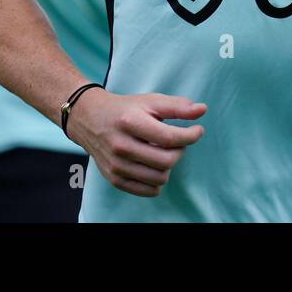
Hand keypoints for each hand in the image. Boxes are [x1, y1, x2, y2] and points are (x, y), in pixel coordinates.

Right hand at [67, 89, 206, 197]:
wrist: (89, 119)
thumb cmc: (125, 109)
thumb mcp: (150, 101)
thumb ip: (177, 106)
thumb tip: (203, 110)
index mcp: (131, 122)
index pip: (169, 138)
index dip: (191, 136)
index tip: (198, 130)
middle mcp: (121, 145)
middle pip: (167, 161)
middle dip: (180, 151)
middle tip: (178, 142)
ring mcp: (116, 165)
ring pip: (159, 178)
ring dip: (169, 166)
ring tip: (164, 152)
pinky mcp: (114, 178)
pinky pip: (147, 190)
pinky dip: (158, 180)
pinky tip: (155, 165)